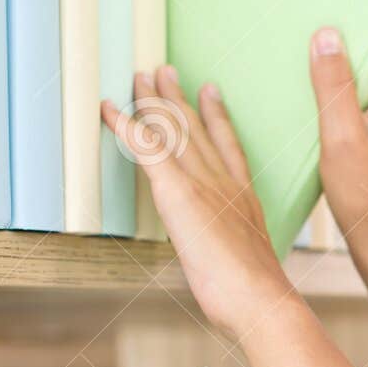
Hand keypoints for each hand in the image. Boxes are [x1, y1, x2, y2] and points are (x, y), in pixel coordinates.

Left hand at [101, 66, 300, 341]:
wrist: (258, 296)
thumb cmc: (256, 293)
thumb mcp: (251, 263)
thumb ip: (237, 249)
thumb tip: (236, 268)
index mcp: (244, 195)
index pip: (229, 146)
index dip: (218, 116)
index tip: (211, 92)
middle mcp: (223, 181)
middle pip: (196, 128)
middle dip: (178, 97)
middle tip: (164, 70)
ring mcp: (201, 183)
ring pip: (173, 129)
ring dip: (153, 99)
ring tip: (140, 76)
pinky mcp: (178, 192)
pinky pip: (147, 148)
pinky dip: (126, 125)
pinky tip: (109, 108)